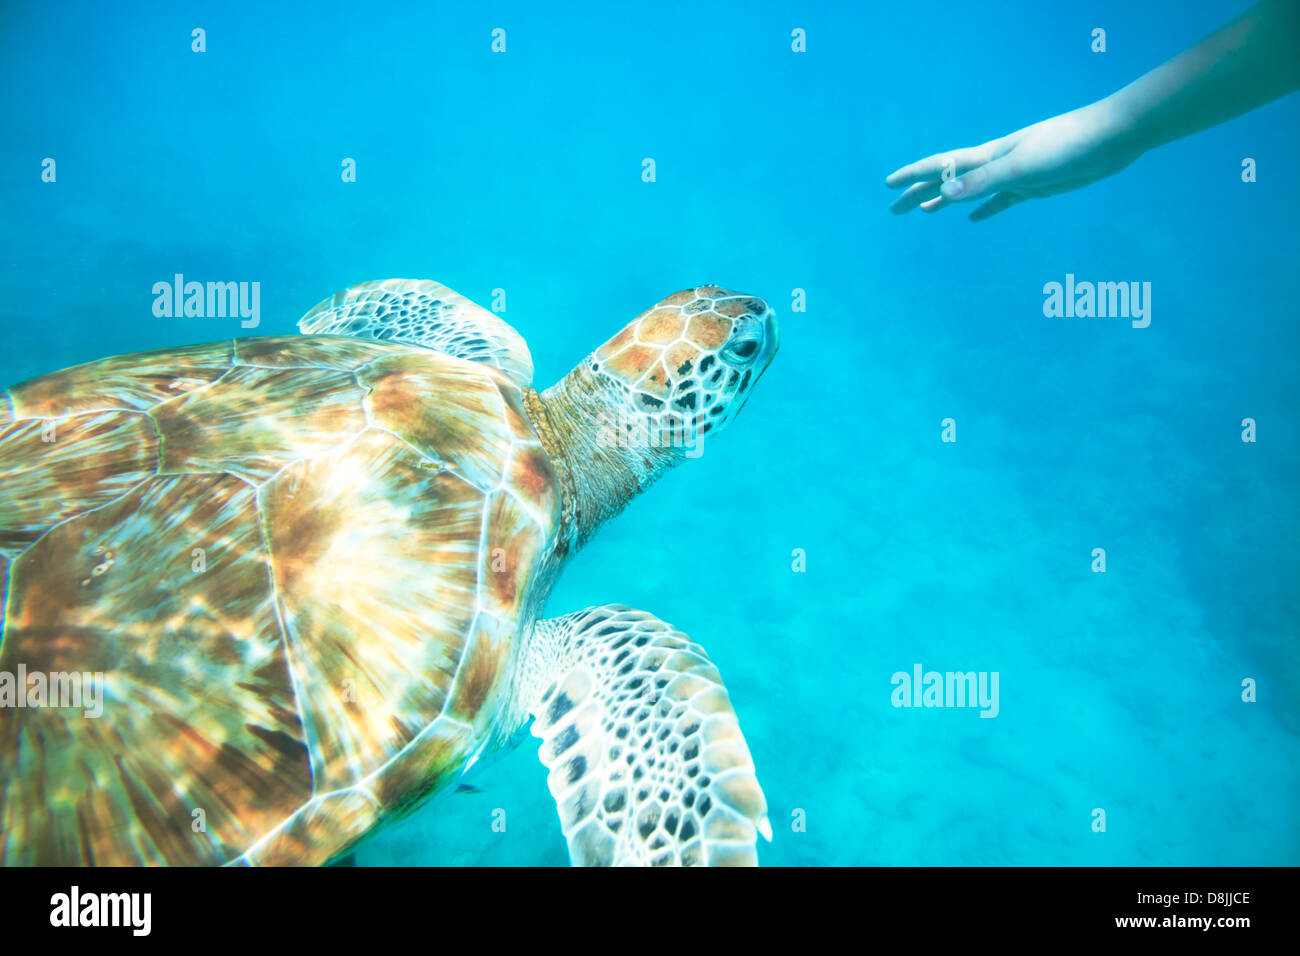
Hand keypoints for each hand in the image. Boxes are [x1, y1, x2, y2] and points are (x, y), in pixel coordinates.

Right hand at [885, 99, 1140, 220]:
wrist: (1111, 137)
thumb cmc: (1068, 147)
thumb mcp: (1022, 167)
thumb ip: (983, 182)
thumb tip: (943, 195)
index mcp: (988, 156)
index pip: (940, 166)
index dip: (913, 176)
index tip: (888, 185)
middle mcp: (995, 164)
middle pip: (948, 181)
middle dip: (919, 193)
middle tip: (894, 209)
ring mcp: (1013, 175)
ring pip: (968, 192)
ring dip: (945, 202)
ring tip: (924, 213)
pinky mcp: (1033, 186)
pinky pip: (999, 201)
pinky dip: (983, 210)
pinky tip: (974, 219)